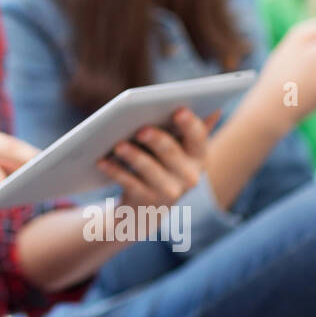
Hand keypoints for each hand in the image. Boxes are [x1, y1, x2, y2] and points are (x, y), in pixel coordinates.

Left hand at [96, 107, 217, 212]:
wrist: (147, 208)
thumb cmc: (161, 163)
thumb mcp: (176, 147)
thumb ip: (185, 127)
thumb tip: (214, 108)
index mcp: (198, 155)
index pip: (198, 137)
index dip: (189, 124)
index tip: (178, 110)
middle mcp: (190, 175)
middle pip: (171, 153)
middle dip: (157, 140)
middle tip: (142, 129)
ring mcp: (169, 191)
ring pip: (150, 170)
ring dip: (133, 156)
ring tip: (118, 145)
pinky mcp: (146, 200)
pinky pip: (129, 183)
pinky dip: (115, 171)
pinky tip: (102, 161)